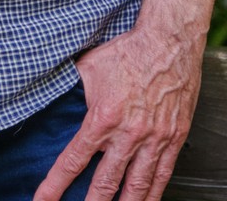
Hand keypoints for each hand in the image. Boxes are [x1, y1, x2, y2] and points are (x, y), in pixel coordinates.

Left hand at [32, 22, 204, 200]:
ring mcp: (154, 138)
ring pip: (136, 187)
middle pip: (105, 184)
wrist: (170, 41)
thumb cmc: (128, 50)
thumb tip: (52, 99)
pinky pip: (162, 175)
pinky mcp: (174, 137)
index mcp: (103, 118)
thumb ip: (72, 91)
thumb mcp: (89, 67)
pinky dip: (152, 195)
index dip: (55, 186)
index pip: (73, 161)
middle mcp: (129, 134)